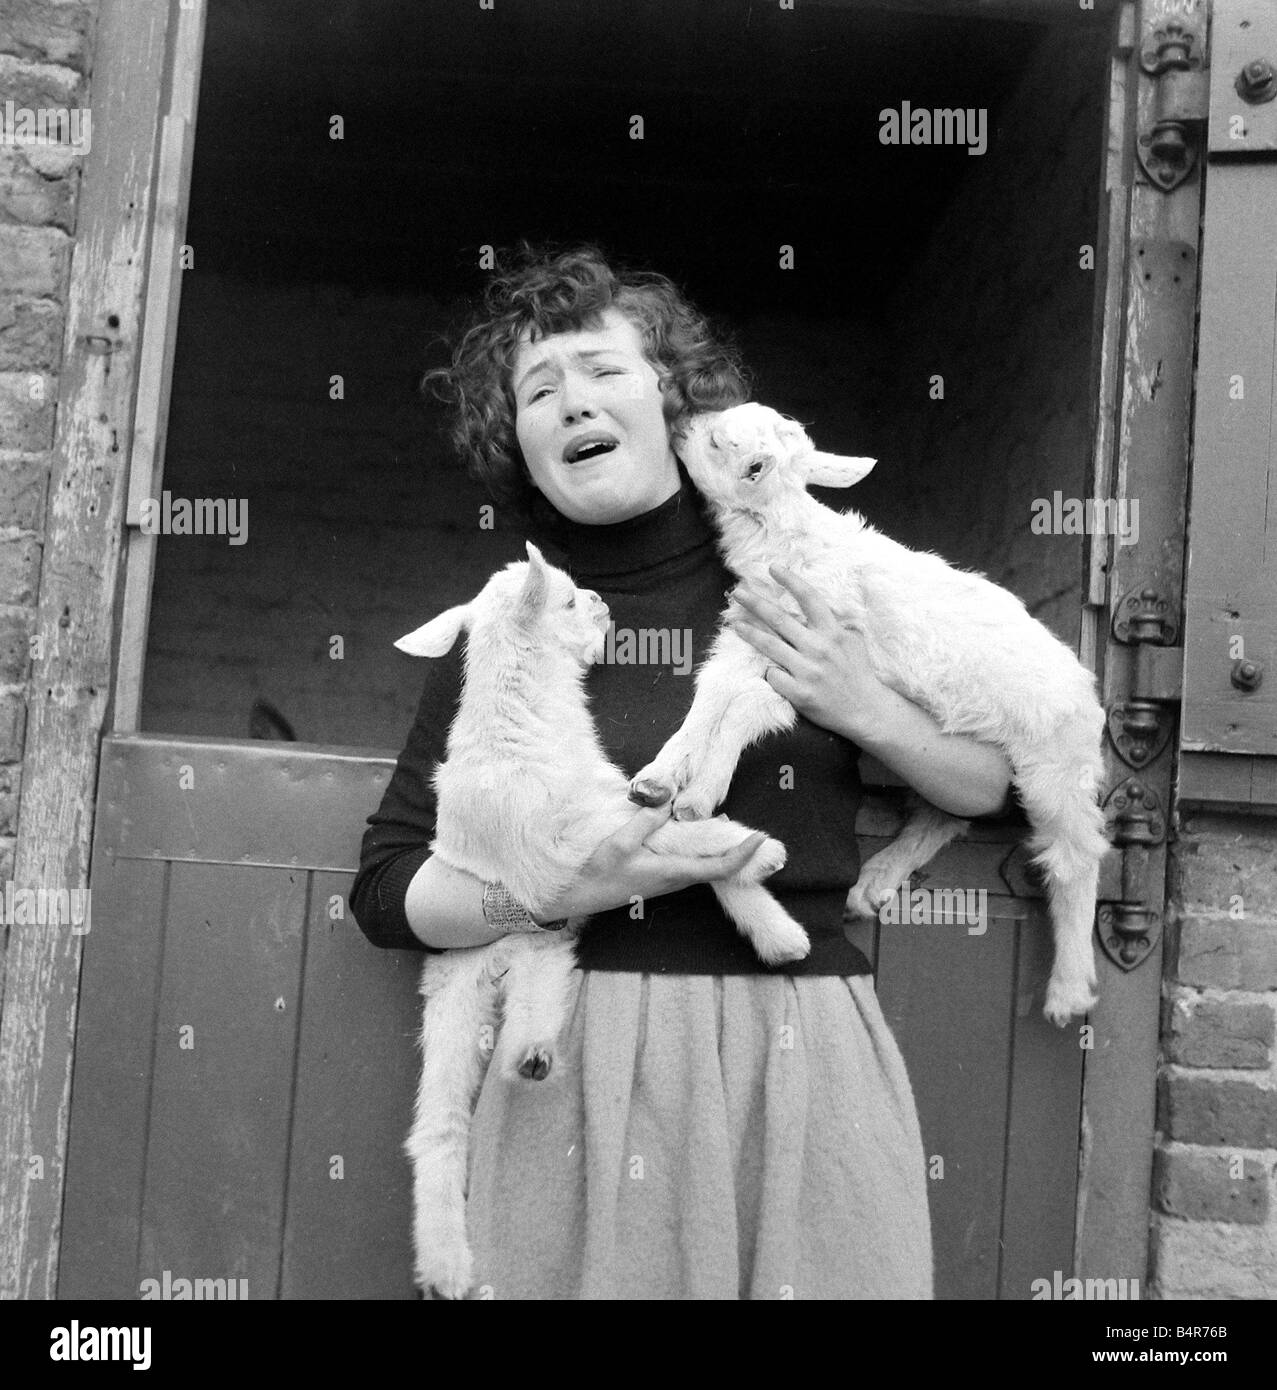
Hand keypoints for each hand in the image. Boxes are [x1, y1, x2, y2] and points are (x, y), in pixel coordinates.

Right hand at [536, 803, 770, 920]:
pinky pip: (688, 864)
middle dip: (735, 848)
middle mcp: (675, 880)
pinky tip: (692, 832)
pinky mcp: (658, 878)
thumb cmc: (597, 873)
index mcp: (672, 873)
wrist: (576, 898)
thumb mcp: (619, 843)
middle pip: (717, 866)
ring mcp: (667, 881)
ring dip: (716, 848)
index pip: (720, 867)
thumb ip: (646, 821)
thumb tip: (668, 800)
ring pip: (703, 865)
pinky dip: (698, 849)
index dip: (743, 854)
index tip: (760, 839)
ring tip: (724, 823)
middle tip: (749, 828)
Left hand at [725, 563, 890, 741]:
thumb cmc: (858, 673)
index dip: (791, 581)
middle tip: (737, 592)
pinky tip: (771, 671)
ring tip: (735, 623)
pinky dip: (771, 672)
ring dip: (749, 632)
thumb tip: (816, 610)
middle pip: (779, 619)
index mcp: (833, 633)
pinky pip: (774, 676)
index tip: (773, 568)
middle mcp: (819, 649)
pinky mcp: (800, 693)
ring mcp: (808, 671)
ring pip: (769, 646)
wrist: (866, 711)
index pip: (809, 599)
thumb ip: (835, 625)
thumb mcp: (853, 641)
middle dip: (755, 603)